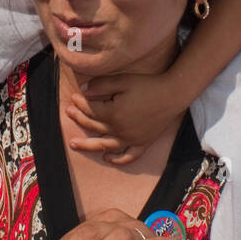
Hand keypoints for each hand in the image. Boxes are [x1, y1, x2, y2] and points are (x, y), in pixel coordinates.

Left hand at [65, 71, 180, 164]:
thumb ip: (101, 86)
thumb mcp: (122, 80)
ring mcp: (132, 139)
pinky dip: (118, 159)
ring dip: (88, 145)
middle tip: (68, 112)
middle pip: (95, 127)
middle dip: (80, 119)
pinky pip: (129, 156)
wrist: (172, 94)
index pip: (91, 110)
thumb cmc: (147, 85)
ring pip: (106, 145)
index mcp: (114, 114)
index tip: (73, 97)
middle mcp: (120, 130)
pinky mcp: (143, 143)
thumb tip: (82, 91)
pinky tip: (107, 158)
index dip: (80, 103)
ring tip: (73, 144)